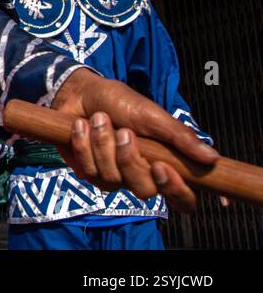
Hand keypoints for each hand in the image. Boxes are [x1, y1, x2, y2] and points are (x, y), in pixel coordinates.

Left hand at [50, 69, 216, 212]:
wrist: (80, 92)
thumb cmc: (119, 102)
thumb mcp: (152, 114)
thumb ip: (179, 137)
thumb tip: (213, 158)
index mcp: (166, 164)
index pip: (183, 200)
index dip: (176, 192)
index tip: (160, 167)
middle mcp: (142, 176)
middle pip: (144, 191)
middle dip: (129, 159)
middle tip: (123, 131)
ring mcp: (115, 177)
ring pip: (112, 179)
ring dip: (103, 143)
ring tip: (99, 119)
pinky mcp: (89, 172)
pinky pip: (89, 170)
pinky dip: (84, 143)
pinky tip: (81, 125)